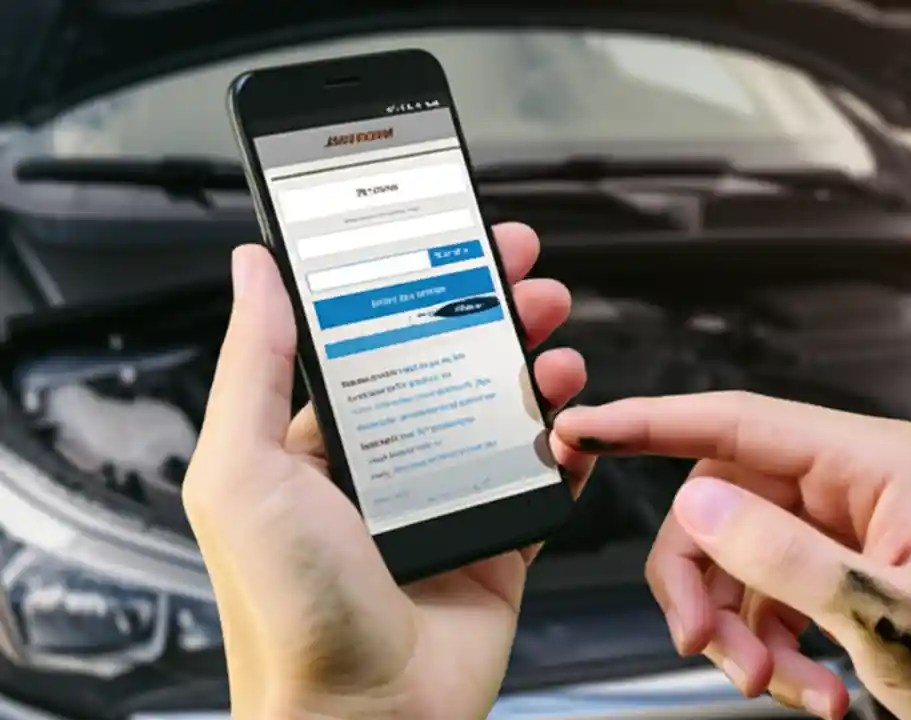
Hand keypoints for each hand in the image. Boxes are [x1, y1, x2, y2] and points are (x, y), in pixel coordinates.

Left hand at [183, 224, 593, 718]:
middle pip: (455, 363)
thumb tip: (252, 268)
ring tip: (560, 350)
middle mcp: (389, 466)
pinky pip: (543, 482)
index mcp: (322, 443)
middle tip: (532, 280)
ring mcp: (448, 503)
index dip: (423, 282)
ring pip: (506, 413)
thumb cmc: (289, 612)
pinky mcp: (498, 542)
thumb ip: (255, 366)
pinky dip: (568, 450)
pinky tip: (576, 426)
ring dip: (540, 372)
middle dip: (498, 314)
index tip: (460, 240)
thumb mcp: (245, 473)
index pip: (380, 338)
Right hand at [555, 392, 910, 719]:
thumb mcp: (894, 619)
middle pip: (724, 504)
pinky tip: (809, 690)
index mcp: (876, 465)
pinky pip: (772, 598)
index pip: (738, 422)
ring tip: (777, 685)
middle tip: (707, 647)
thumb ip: (788, 560)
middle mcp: (856, 486)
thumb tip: (698, 508)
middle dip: (705, 582)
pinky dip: (772, 649)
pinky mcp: (847, 577)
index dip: (653, 421)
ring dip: (741, 629)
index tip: (589, 426)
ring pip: (740, 558)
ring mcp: (850, 532)